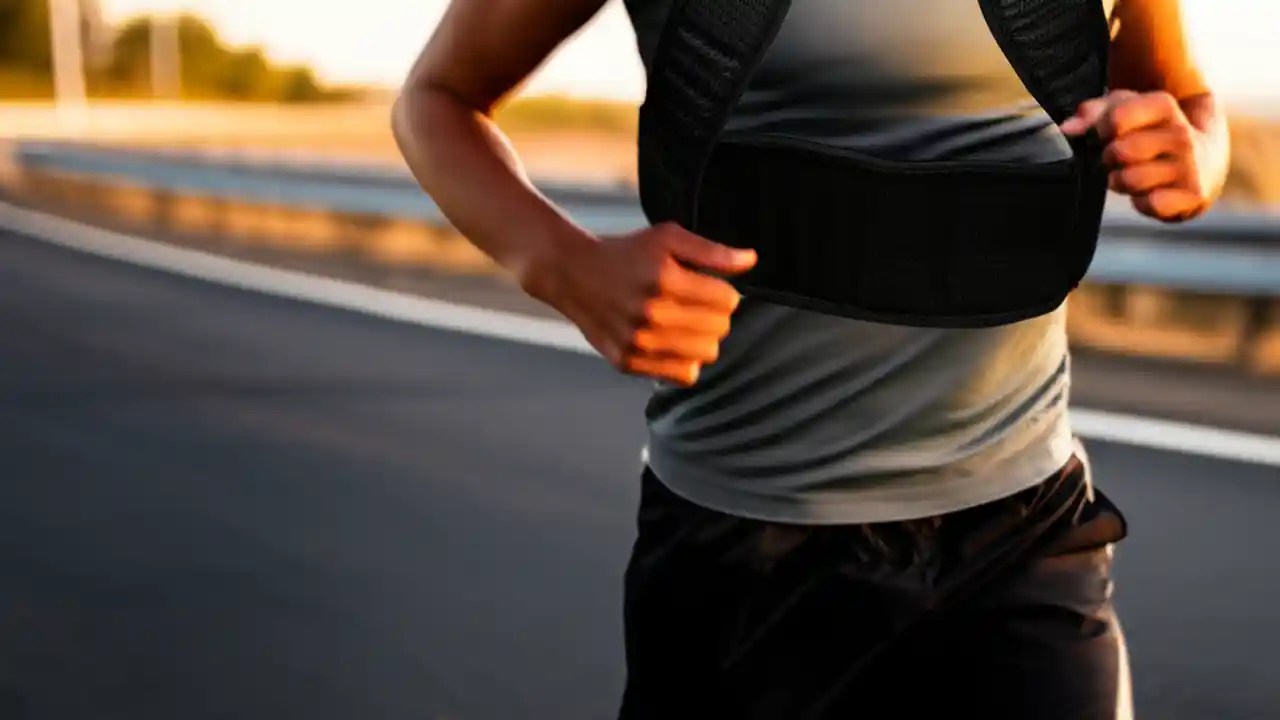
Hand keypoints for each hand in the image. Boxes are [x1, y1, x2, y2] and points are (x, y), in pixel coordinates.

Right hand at [520, 222, 756, 386]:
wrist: (573, 273)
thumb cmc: (626, 253)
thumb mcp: (668, 238)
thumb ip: (712, 251)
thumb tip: (751, 260)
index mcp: (665, 279)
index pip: (728, 301)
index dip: (724, 292)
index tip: (708, 287)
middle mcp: (651, 314)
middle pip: (720, 329)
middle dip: (715, 315)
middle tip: (695, 304)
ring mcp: (638, 342)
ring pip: (705, 354)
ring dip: (702, 339)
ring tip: (685, 323)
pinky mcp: (627, 362)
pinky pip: (682, 375)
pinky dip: (684, 360)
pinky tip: (671, 342)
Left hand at [1060, 90, 1220, 221]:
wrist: (1206, 161)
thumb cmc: (1153, 133)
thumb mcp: (1126, 111)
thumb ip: (1094, 113)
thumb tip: (1068, 129)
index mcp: (1164, 106)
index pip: (1116, 118)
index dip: (1100, 130)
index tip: (1104, 134)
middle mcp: (1182, 134)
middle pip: (1119, 152)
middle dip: (1109, 159)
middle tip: (1120, 158)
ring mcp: (1190, 165)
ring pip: (1130, 180)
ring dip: (1122, 182)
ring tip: (1134, 174)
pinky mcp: (1194, 194)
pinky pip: (1148, 204)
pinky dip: (1142, 202)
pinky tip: (1150, 192)